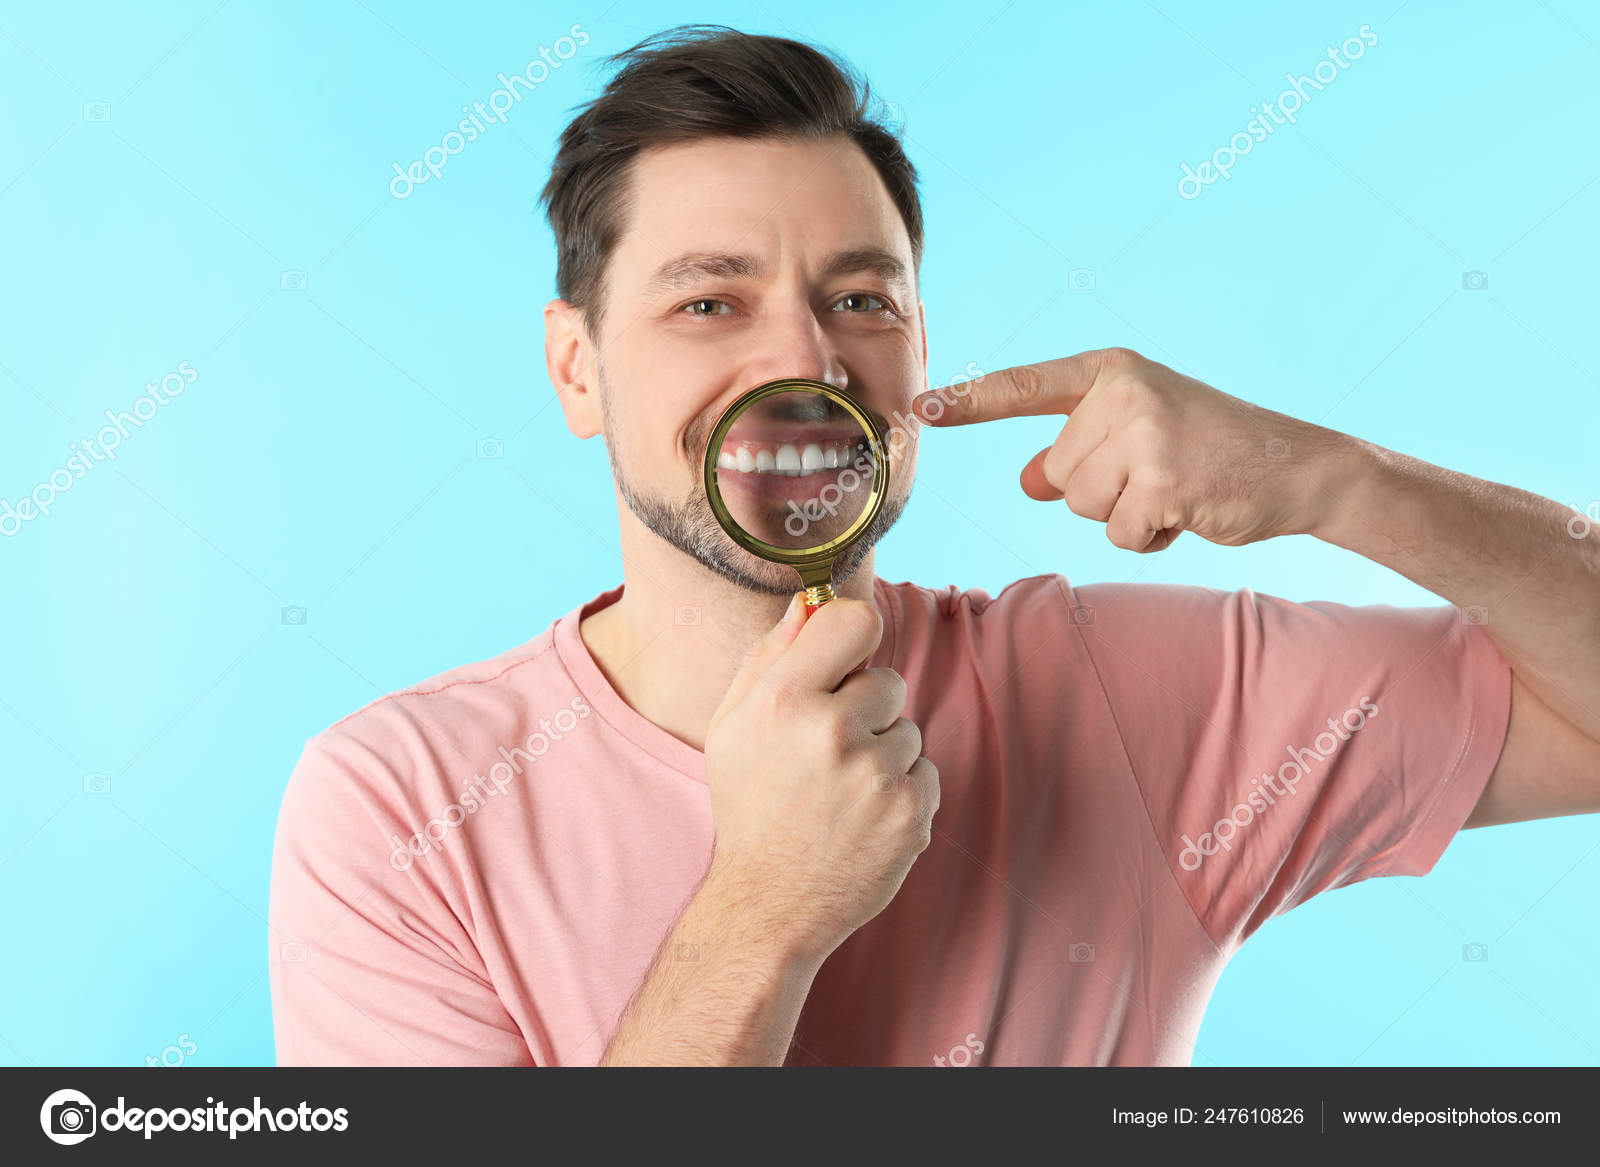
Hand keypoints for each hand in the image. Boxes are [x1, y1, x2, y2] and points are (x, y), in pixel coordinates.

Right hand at [703, 593, 939, 962]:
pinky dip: (901, 792)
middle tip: (827, 751)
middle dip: (864, 707)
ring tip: (841, 792)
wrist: (768, 904)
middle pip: (886, 680)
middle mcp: (832, 731)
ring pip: (907, 730)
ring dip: (883, 752)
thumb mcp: (734, 723)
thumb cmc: (750, 804)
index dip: (853, 636)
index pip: (855, 620)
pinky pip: (924, 773)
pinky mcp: (911, 814)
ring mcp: (877, 776)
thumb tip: (811, 600)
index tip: (845, 657)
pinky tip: (862, 818)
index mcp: (784, 700)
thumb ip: (772, 654)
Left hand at [912, 347, 1356, 552]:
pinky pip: (1120, 533)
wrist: (1298, 466)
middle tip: (1160, 472)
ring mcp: (1144, 433)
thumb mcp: (1139, 435)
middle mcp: (1122, 393)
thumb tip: (1029, 478)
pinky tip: (1190, 510)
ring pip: (1083, 506)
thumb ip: (1079, 450)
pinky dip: (1151, 537)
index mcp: (1111, 372)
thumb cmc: (1211, 450)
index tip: (920, 410)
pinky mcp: (1163, 479)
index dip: (969, 403)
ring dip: (1125, 515)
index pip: (1025, 387)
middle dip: (1100, 491)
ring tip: (1175, 488)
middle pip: (1057, 473)